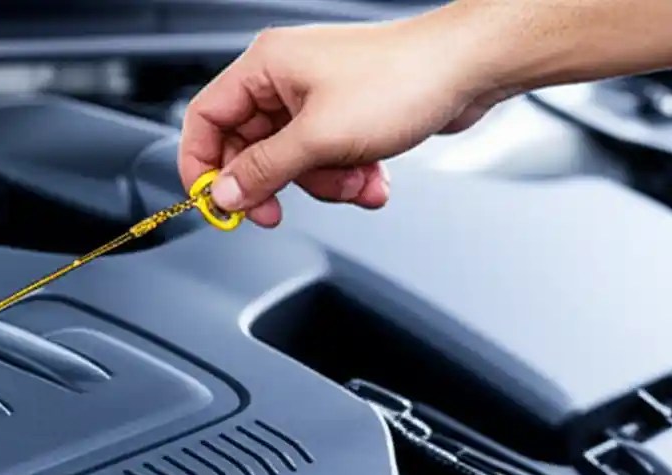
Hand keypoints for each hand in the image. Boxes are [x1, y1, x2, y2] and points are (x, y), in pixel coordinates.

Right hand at [179, 15, 511, 227]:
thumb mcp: (319, 138)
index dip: (201, 165)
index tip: (213, 203)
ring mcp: (315, 97)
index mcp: (265, 66)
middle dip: (275, 183)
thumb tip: (225, 194)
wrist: (470, 68)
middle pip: (247, 148)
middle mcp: (284, 78)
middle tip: (276, 211)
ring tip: (353, 180)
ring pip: (289, 161)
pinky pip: (323, 159)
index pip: (205, 119)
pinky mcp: (344, 115)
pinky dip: (344, 176)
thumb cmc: (404, 79)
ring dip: (320, 183)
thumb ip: (263, 170)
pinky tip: (371, 178)